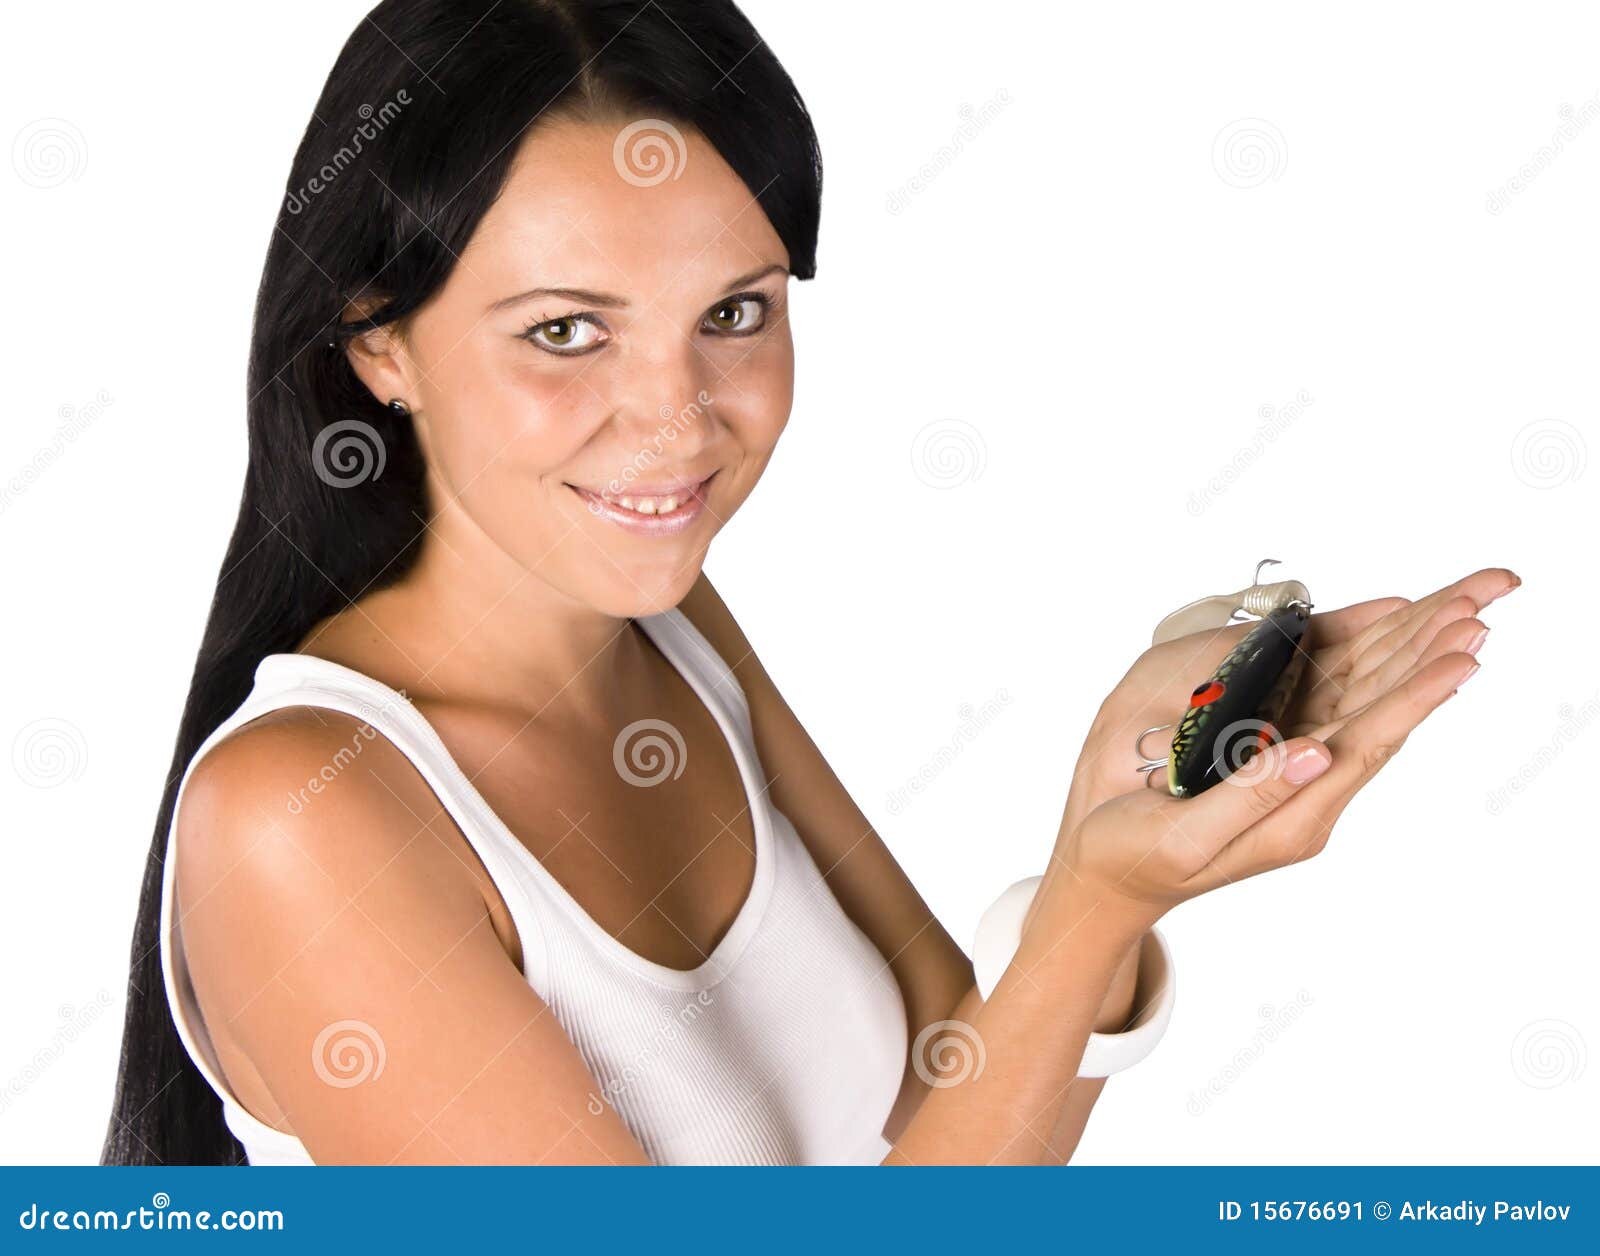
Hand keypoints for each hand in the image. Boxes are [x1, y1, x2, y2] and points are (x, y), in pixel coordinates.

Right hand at [1057, 567, 1518, 838]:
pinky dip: (1363, 649)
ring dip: (1412, 644)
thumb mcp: (1185, 841)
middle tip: (1485, 600)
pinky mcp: (1277, 743)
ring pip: (1366, 693)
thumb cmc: (1137, 857)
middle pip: (1384, 709)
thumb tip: (1314, 752)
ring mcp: (1297, 762)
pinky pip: (1331, 691)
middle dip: (1433, 652)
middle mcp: (1309, 784)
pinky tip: (1393, 621)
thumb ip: (1250, 798)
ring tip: (1465, 602)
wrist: (1111, 872)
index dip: (1416, 697)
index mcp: (1296, 816)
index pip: (1368, 745)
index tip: (1462, 656)